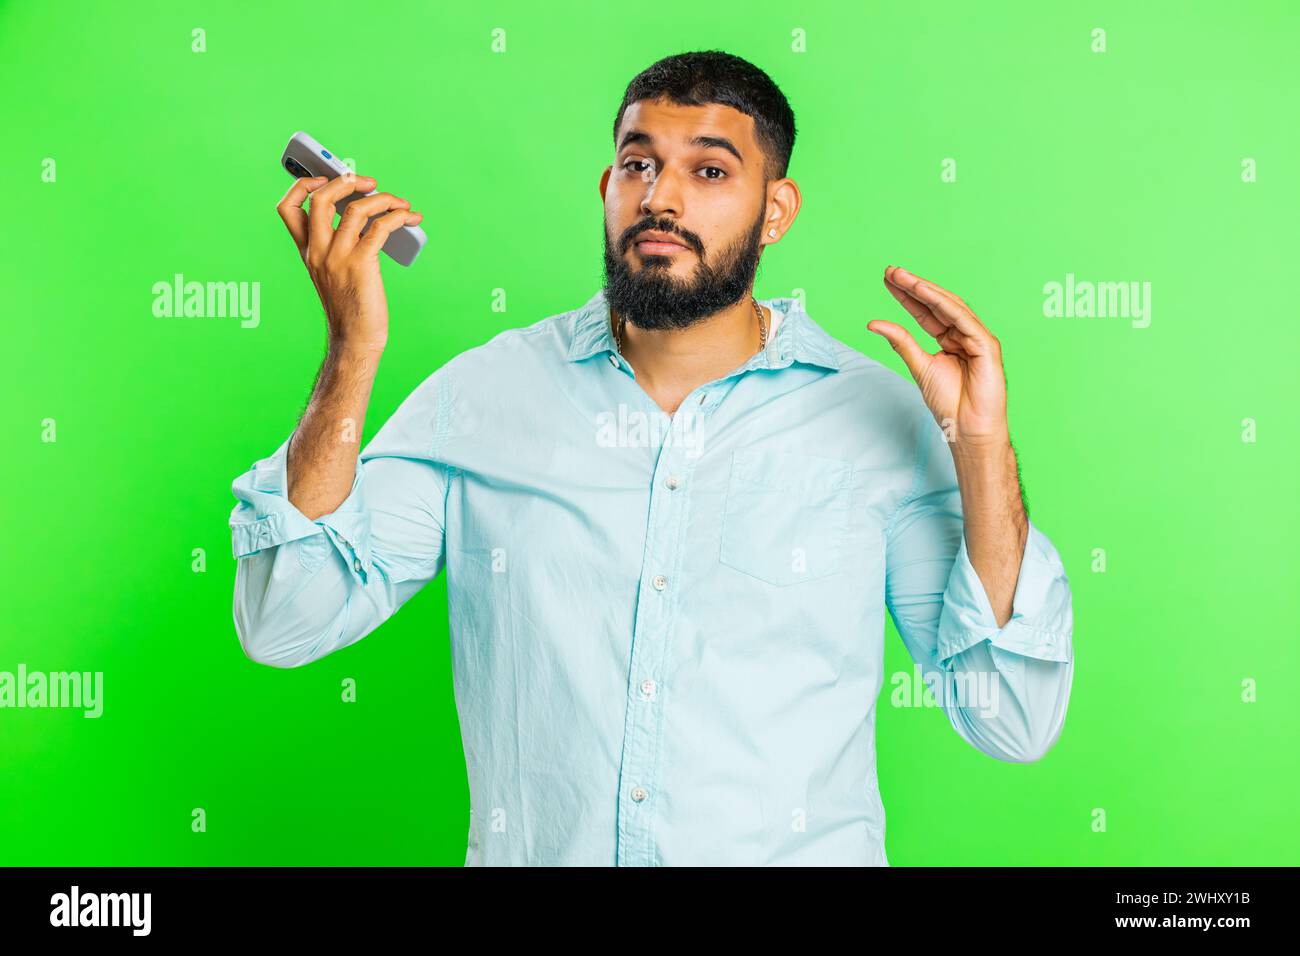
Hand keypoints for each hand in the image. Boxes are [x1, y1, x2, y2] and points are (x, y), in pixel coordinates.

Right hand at [276, 174, 422, 352]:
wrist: (355, 339)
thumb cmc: (351, 306)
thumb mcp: (332, 272)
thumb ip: (338, 245)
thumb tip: (363, 214)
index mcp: (308, 251)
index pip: (288, 208)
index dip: (303, 185)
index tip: (326, 178)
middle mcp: (318, 251)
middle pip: (320, 198)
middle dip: (347, 180)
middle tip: (370, 183)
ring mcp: (338, 257)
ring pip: (356, 208)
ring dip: (384, 198)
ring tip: (402, 204)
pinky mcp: (361, 265)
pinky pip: (380, 227)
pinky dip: (398, 216)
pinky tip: (410, 218)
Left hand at [868, 265, 1009, 449]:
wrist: (968, 429)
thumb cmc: (950, 403)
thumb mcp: (919, 366)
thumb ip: (901, 342)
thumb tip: (874, 323)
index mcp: (950, 339)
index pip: (925, 312)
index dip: (906, 295)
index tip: (887, 280)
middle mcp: (964, 334)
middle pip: (937, 304)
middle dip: (913, 286)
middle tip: (890, 271)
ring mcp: (977, 338)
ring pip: (950, 306)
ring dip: (925, 289)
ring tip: (902, 277)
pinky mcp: (987, 345)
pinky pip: (963, 319)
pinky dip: (943, 304)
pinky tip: (924, 291)